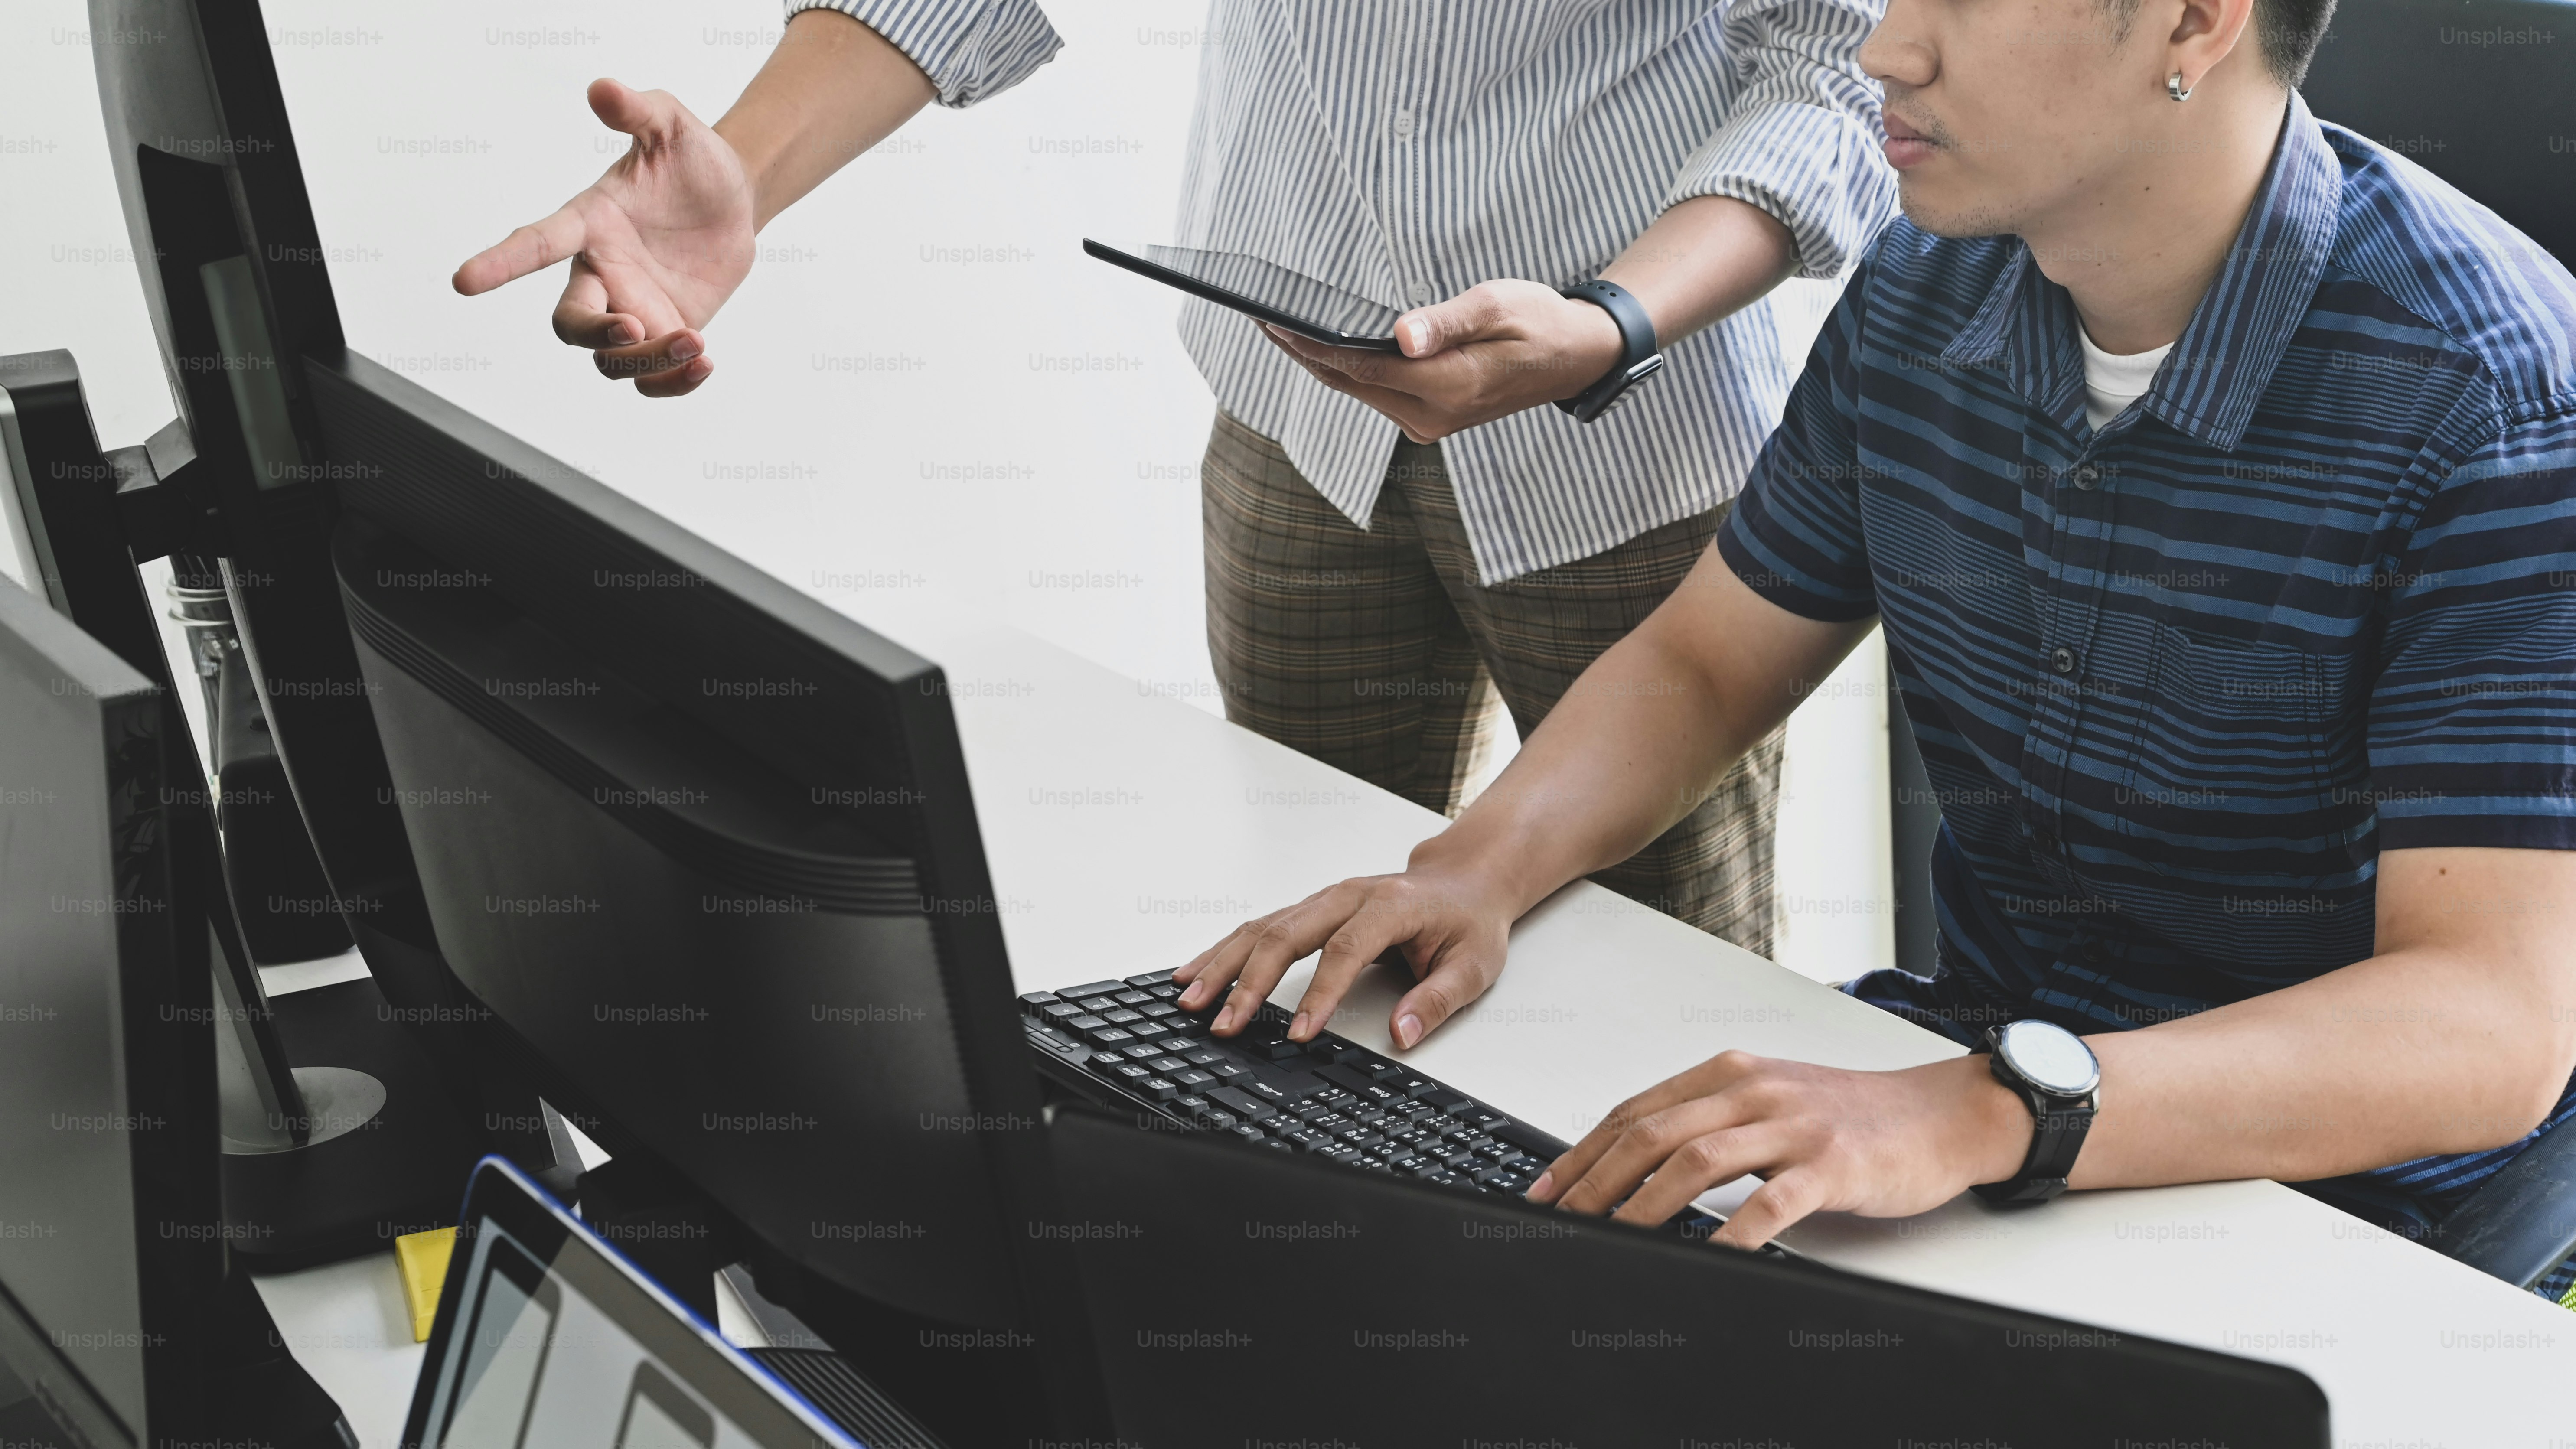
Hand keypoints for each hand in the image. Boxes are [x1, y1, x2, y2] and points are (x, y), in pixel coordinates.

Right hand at [452, 79, 754, 397]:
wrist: (732, 198)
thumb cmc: (692, 160)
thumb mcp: (671, 126)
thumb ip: (638, 109)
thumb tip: (603, 87)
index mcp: (589, 225)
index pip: (536, 243)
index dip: (502, 262)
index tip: (464, 281)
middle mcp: (600, 274)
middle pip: (569, 324)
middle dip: (594, 335)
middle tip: (638, 327)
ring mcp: (630, 308)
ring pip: (612, 359)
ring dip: (651, 361)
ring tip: (698, 343)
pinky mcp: (663, 332)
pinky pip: (651, 378)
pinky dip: (674, 382)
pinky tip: (705, 362)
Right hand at [1173, 863, 1517, 1050]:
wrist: (1463, 880)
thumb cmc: (1468, 921)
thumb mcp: (1473, 965)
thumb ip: (1438, 1000)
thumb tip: (1403, 1033)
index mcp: (1390, 906)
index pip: (1345, 950)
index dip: (1319, 993)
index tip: (1298, 1033)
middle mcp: (1347, 896)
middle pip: (1286, 933)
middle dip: (1248, 981)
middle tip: (1223, 1023)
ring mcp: (1323, 900)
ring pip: (1261, 927)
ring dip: (1223, 964)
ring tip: (1190, 1000)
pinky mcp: (1309, 910)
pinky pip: (1259, 927)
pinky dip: (1224, 950)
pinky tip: (1195, 972)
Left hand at [1260, 279, 1624, 441]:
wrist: (1574, 358)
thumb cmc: (1540, 321)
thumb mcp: (1497, 306)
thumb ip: (1445, 322)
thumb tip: (1400, 334)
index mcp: (1449, 387)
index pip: (1363, 367)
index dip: (1314, 346)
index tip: (1275, 323)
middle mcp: (1433, 415)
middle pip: (1351, 384)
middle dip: (1305, 354)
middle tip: (1262, 319)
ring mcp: (1430, 422)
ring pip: (1360, 391)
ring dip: (1323, 363)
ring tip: (1284, 329)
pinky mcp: (1430, 418)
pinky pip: (1377, 393)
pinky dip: (1350, 371)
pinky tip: (1328, 347)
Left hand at [1528, 1051, 2033, 1250]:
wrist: (1941, 1113)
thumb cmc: (1852, 1114)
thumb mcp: (1770, 1102)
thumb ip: (1711, 1122)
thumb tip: (1639, 1162)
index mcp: (1730, 1074)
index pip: (1636, 1112)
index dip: (1583, 1152)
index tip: (1545, 1188)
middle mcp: (1753, 1091)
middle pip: (1651, 1134)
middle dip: (1593, 1181)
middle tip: (1558, 1219)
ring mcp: (1792, 1127)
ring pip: (1694, 1160)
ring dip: (1642, 1205)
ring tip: (1608, 1238)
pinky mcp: (1832, 1165)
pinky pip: (1769, 1203)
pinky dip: (1730, 1232)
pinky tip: (1704, 1256)